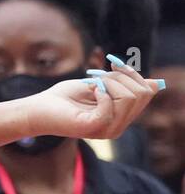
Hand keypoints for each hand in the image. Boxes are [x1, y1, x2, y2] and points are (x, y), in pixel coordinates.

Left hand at [23, 58, 164, 141]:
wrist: (37, 110)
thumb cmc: (63, 98)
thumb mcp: (99, 86)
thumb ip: (124, 86)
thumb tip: (155, 83)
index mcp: (121, 117)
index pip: (145, 93)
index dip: (134, 74)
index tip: (114, 64)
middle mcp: (118, 126)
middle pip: (141, 94)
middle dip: (123, 76)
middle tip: (101, 74)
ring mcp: (107, 130)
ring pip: (130, 98)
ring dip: (111, 82)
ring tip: (93, 83)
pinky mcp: (93, 128)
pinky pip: (111, 106)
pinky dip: (102, 92)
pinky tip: (91, 90)